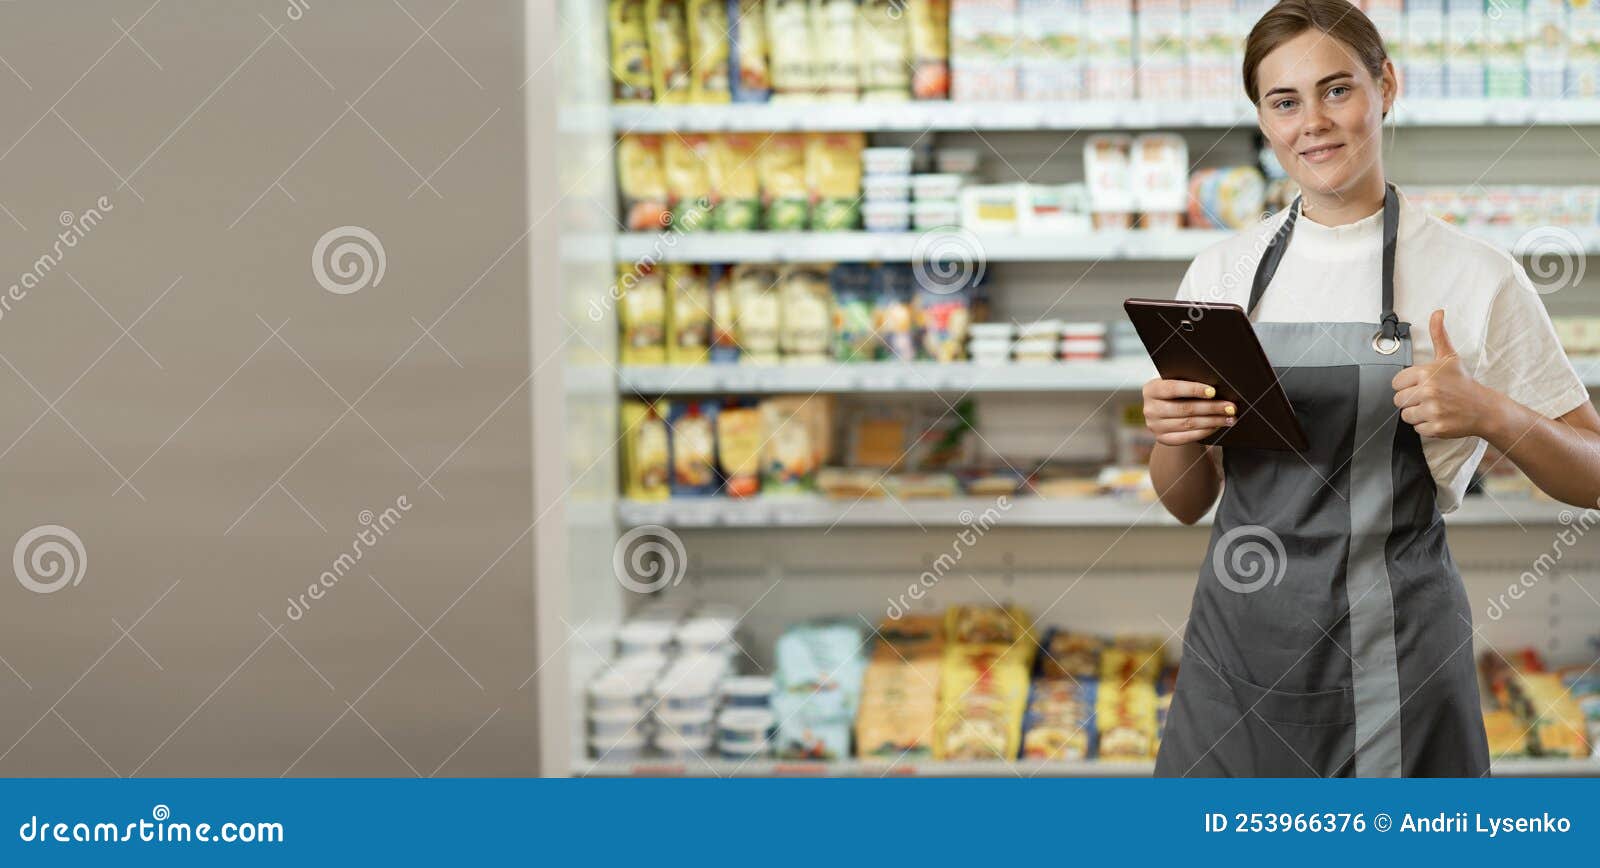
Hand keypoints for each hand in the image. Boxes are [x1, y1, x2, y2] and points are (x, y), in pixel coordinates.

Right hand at [1142, 378, 1236, 445]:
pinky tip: (1218, 426)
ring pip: (1189, 424)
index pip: (1173, 388)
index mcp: (1151, 389)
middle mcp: (1150, 409)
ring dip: (1213, 420)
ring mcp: (1154, 426)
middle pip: (1184, 409)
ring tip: (1230, 418)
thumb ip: (1188, 382)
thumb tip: (1217, 387)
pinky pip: (1187, 437)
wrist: (1166, 413)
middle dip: (1211, 407)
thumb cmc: (1177, 393)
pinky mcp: (1163, 439)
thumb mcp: (1176, 383)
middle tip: (1230, 407)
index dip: (1194, 389)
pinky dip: (1205, 431)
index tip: (1213, 391)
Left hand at [1390, 309, 1495, 438]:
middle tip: (1429, 398)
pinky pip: (1417, 429)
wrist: (1484, 408)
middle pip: (1399, 400)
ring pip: (1406, 416)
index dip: (1406, 385)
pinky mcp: (1437, 427)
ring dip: (1418, 414)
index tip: (1420, 385)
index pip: (1396, 383)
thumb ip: (1438, 335)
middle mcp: (1428, 391)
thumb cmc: (1463, 382)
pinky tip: (1440, 417)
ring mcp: (1433, 410)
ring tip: (1434, 407)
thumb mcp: (1449, 357)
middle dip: (1411, 400)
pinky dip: (1426, 426)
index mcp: (1426, 373)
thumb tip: (1437, 312)